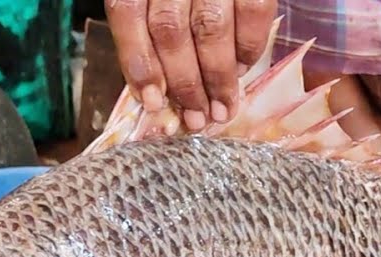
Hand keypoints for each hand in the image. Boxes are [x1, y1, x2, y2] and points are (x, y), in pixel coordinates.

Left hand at [105, 0, 276, 129]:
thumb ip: (145, 22)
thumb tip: (153, 86)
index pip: (128, 14)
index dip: (138, 63)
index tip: (153, 103)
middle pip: (170, 30)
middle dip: (184, 83)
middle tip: (196, 118)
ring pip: (211, 29)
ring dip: (217, 77)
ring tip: (222, 108)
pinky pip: (253, 15)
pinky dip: (249, 48)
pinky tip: (244, 70)